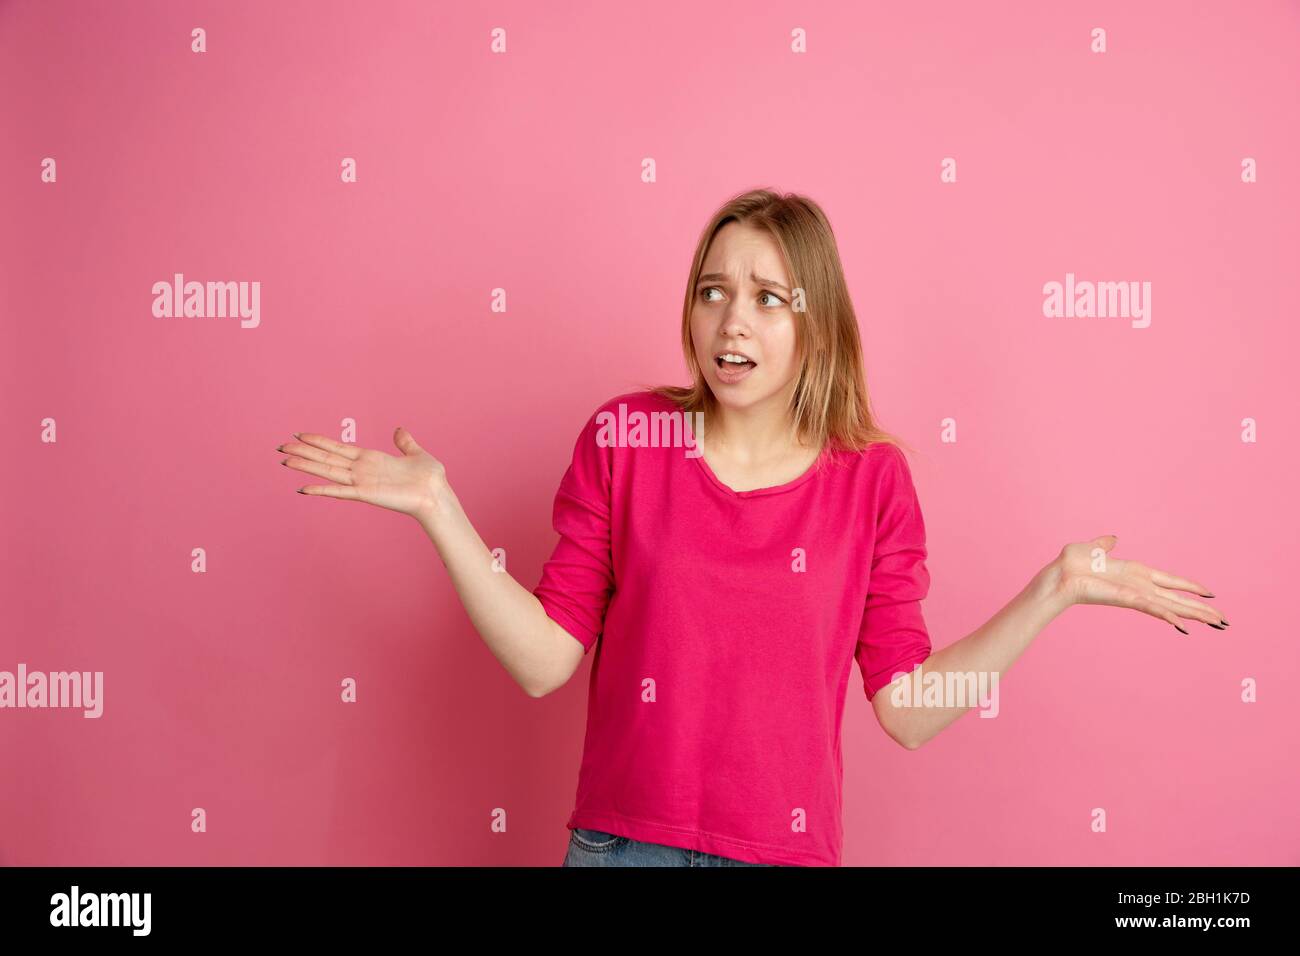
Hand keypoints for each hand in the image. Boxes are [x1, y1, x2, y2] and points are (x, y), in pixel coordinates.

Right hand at [277, 427, 450, 520]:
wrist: (437, 494)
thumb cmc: (430, 478)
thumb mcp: (416, 453)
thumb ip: (404, 443)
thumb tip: (398, 429)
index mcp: (371, 459)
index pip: (338, 448)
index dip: (318, 441)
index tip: (299, 435)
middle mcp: (361, 470)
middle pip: (326, 458)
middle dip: (303, 452)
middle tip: (279, 446)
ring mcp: (361, 482)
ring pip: (327, 471)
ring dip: (305, 466)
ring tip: (284, 460)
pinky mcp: (366, 494)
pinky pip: (339, 492)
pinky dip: (321, 490)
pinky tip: (303, 489)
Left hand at [1044, 534, 1227, 633]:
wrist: (1057, 574)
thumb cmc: (1071, 563)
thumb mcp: (1093, 548)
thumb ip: (1105, 545)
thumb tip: (1113, 539)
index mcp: (1136, 573)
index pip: (1171, 581)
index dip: (1191, 586)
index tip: (1210, 595)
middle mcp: (1140, 586)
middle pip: (1179, 600)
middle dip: (1202, 610)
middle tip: (1224, 621)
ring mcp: (1136, 594)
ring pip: (1173, 607)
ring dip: (1196, 615)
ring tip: (1218, 624)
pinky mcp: (1127, 599)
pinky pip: (1153, 608)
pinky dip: (1169, 617)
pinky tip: (1185, 627)